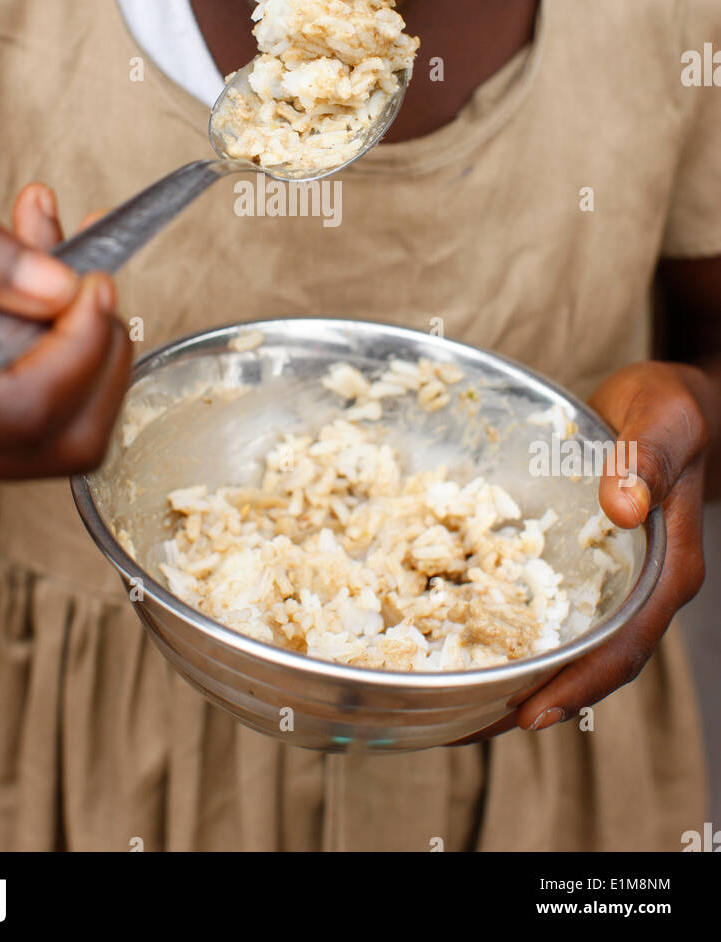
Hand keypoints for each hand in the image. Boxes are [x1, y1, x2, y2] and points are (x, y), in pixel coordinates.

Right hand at [0, 184, 131, 499]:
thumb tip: (59, 287)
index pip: (25, 407)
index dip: (82, 346)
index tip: (91, 281)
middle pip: (63, 442)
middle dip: (101, 357)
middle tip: (91, 284)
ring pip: (60, 446)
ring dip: (88, 361)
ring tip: (65, 283)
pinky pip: (36, 439)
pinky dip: (61, 375)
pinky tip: (38, 316)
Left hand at [448, 360, 706, 742]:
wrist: (664, 402)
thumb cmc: (669, 408)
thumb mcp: (664, 420)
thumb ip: (646, 459)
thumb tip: (621, 506)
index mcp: (666, 568)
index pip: (625, 644)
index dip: (580, 683)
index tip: (530, 713)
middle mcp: (641, 587)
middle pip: (594, 663)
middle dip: (537, 698)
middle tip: (471, 726)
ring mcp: (613, 581)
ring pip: (571, 645)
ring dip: (523, 677)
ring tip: (461, 707)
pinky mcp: (585, 566)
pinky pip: (552, 608)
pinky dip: (516, 631)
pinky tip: (470, 639)